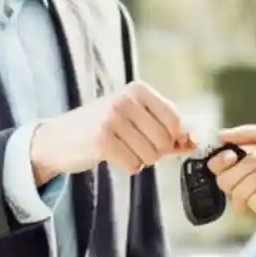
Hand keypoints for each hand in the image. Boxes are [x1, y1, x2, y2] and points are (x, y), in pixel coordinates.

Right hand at [30, 81, 194, 184]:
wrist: (61, 138)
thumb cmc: (105, 128)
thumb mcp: (137, 120)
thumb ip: (168, 130)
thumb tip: (194, 141)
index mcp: (138, 90)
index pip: (175, 120)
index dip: (171, 138)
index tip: (156, 138)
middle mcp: (125, 100)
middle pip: (164, 140)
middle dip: (154, 151)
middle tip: (134, 145)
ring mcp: (112, 119)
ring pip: (150, 155)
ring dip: (140, 159)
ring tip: (122, 149)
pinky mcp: (102, 140)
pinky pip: (133, 164)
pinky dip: (128, 166)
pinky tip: (113, 156)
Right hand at [210, 125, 255, 218]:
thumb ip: (249, 135)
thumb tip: (220, 135)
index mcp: (252, 159)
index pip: (221, 166)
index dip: (218, 161)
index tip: (229, 153)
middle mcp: (254, 178)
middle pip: (224, 182)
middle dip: (240, 168)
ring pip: (238, 193)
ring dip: (254, 177)